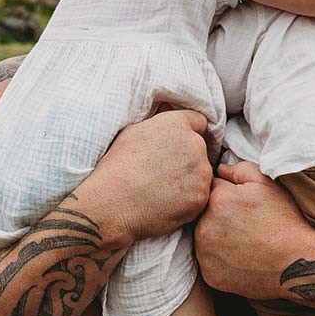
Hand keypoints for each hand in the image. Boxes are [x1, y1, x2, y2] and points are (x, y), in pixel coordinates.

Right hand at [78, 110, 213, 248]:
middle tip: (164, 172)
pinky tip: (167, 203)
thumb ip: (158, 122)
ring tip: (163, 190)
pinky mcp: (201, 196)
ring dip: (190, 180)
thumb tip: (168, 112)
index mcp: (177, 124)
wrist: (113, 203)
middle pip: (200, 149)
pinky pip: (200, 196)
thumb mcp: (132, 132)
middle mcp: (194, 144)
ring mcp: (201, 171)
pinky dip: (188, 201)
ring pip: (202, 173)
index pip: (198, 121)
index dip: (187, 133)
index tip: (177, 145)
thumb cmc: (116, 167)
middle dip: (188, 158)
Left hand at [195, 162, 314, 298]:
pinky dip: (220, 260)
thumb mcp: (266, 183)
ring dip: (215, 238)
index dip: (227, 194)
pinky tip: (241, 257)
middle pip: (203, 215)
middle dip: (218, 216)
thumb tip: (219, 168)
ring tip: (243, 241)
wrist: (298, 262)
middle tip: (244, 224)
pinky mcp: (210, 276)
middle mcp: (204, 227)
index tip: (242, 205)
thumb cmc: (284, 220)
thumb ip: (238, 170)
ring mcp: (205, 255)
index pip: (210, 189)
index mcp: (216, 200)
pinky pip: (209, 263)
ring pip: (203, 239)